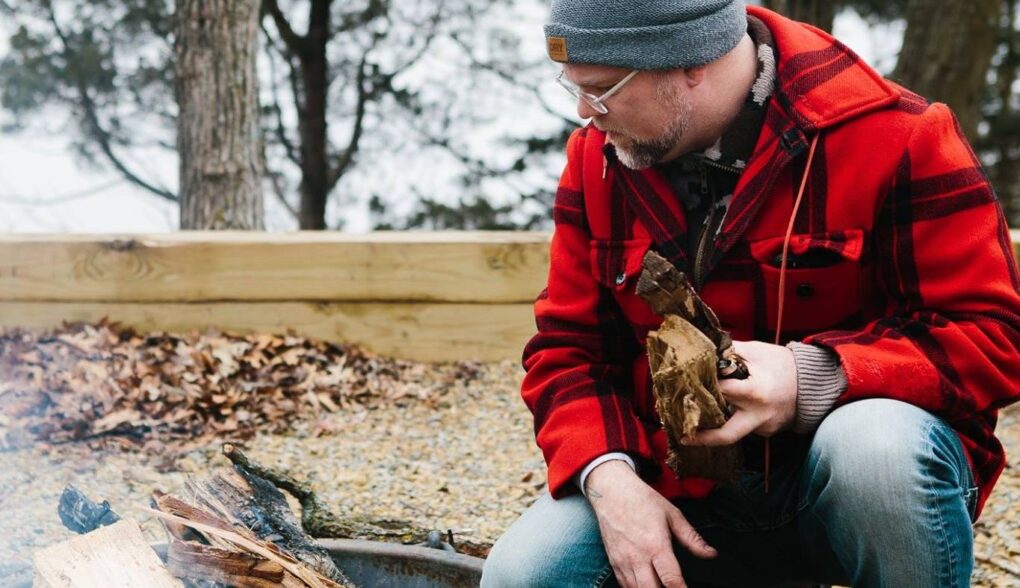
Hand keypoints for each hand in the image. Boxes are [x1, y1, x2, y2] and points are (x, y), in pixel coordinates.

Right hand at [585, 460, 716, 587]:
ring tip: (661, 587)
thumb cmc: (642, 500)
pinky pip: (624, 585)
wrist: (611, 491)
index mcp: (656, 545)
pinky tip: (645, 586)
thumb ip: (692, 538)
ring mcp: (623, 561)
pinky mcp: (613, 562)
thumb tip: (711, 554)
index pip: (671, 579)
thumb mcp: (672, 515)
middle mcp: (638, 557)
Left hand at [686, 340, 796, 446]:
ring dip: (718, 426)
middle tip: (684, 438)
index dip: (702, 389)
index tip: (686, 389)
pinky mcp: (768, 432)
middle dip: (703, 439)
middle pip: (726, 435)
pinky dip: (735, 420)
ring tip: (699, 422)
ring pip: (735, 432)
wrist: (813, 381)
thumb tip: (704, 348)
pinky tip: (729, 411)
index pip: (721, 393)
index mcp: (755, 392)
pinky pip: (746, 428)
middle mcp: (759, 415)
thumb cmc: (782, 363)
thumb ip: (729, 352)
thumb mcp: (755, 351)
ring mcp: (765, 427)